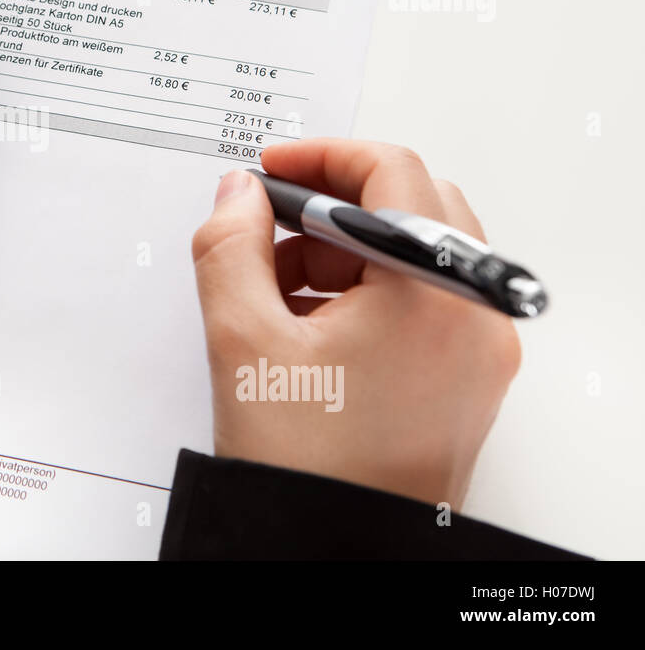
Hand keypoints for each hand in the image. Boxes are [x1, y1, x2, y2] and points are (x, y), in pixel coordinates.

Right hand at [191, 139, 521, 509]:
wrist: (341, 555)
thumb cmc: (306, 468)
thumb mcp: (242, 341)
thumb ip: (229, 247)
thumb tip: (237, 194)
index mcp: (433, 292)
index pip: (392, 173)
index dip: (322, 156)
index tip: (273, 169)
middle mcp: (475, 314)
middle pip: (411, 209)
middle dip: (331, 212)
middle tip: (272, 231)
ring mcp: (481, 350)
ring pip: (415, 256)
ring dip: (345, 256)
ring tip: (276, 297)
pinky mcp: (470, 379)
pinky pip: (424, 303)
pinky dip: (368, 296)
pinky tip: (307, 331)